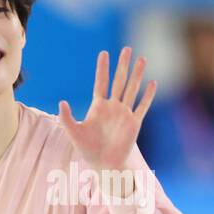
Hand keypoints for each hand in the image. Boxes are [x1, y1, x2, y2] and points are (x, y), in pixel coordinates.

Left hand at [58, 46, 156, 170]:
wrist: (103, 164)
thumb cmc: (87, 149)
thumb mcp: (74, 132)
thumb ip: (67, 118)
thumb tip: (61, 102)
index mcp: (98, 107)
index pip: (100, 83)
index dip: (102, 69)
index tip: (103, 53)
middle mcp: (112, 107)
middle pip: (119, 81)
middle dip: (122, 65)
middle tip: (127, 48)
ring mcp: (124, 113)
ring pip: (132, 89)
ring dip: (137, 74)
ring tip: (142, 59)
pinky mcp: (134, 123)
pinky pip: (142, 106)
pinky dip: (147, 95)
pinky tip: (152, 82)